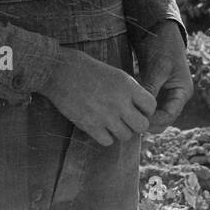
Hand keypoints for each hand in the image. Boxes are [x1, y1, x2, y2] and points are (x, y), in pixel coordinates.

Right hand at [39, 49, 156, 146]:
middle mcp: (119, 102)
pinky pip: (108, 141)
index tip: (137, 108)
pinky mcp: (90, 125)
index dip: (146, 109)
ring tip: (111, 121)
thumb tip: (140, 107)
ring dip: (120, 131)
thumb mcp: (114, 73)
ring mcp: (105, 116)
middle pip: (142, 126)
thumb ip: (129, 90)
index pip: (151, 106)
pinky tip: (99, 126)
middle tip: (126, 118)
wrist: (58, 71)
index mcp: (127, 85)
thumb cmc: (85, 68)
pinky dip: (105, 137)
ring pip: (126, 136)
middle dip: (136, 123)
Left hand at [135, 21, 192, 133]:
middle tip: (129, 124)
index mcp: (183, 92)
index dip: (155, 121)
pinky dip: (138, 107)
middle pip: (162, 118)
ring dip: (141, 116)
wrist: (160, 30)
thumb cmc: (164, 46)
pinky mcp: (155, 89)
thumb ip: (151, 87)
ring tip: (125, 119)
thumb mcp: (159, 67)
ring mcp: (165, 93)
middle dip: (147, 122)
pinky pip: (147, 104)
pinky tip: (125, 108)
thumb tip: (142, 108)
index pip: (170, 115)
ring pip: (154, 113)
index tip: (138, 121)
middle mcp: (175, 96)